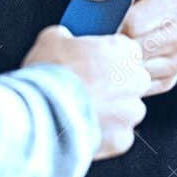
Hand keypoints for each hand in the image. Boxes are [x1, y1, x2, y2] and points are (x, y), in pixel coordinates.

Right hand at [22, 26, 153, 158]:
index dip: (108, 58)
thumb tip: (63, 38)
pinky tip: (80, 129)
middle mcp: (134, 81)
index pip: (127, 51)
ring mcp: (130, 112)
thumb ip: (65, 37)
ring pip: (126, 111)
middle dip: (114, 86)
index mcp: (123, 51)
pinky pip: (117, 137)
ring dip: (110, 112)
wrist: (41, 115)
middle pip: (132, 82)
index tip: (94, 64)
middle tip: (87, 89)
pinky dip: (102, 135)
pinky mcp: (122, 140)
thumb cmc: (49, 77)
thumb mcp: (50, 39)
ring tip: (81, 112)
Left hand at [80, 0, 176, 93]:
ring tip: (98, 53)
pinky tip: (111, 66)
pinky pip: (135, 88)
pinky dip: (118, 79)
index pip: (132, 25)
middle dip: (107, 47)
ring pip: (131, 74)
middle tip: (89, 41)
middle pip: (131, 52)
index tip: (95, 22)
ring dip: (110, 66)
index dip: (108, 24)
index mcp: (171, 4)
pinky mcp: (169, 81)